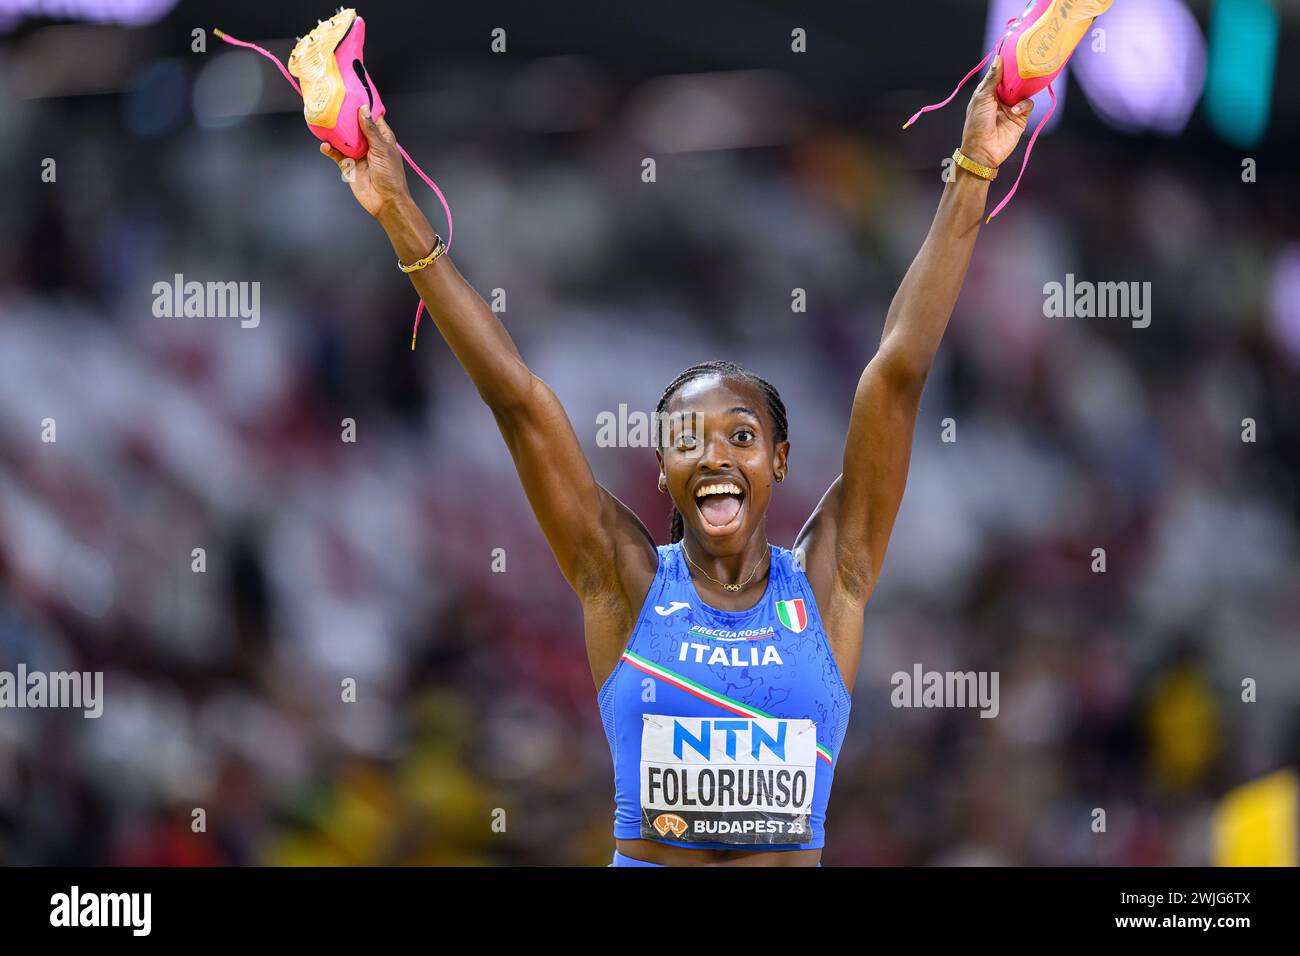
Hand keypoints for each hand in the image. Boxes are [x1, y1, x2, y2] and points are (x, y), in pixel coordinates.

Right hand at [319, 104, 410, 217]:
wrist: (385, 201)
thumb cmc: (391, 176)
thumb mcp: (382, 149)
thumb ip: (371, 130)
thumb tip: (363, 109)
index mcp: (381, 138)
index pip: (372, 118)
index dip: (364, 107)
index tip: (353, 94)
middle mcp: (368, 144)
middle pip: (354, 126)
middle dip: (345, 117)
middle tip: (333, 104)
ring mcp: (357, 154)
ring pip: (343, 139)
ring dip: (335, 132)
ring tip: (326, 123)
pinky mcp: (347, 165)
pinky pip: (335, 154)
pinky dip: (330, 149)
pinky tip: (325, 146)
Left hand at [960, 55, 1033, 169]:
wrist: (983, 150)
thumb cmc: (977, 124)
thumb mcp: (981, 98)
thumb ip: (992, 79)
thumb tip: (998, 58)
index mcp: (988, 92)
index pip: (999, 74)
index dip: (1005, 65)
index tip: (1014, 53)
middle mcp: (1000, 98)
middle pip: (1013, 80)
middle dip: (1018, 74)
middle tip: (1025, 65)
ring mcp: (1011, 107)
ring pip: (1023, 90)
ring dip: (1022, 89)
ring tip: (1018, 89)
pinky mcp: (1021, 117)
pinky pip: (1028, 104)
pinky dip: (1024, 105)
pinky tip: (1015, 111)